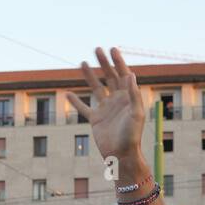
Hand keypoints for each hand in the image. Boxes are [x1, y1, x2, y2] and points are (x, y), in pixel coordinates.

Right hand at [68, 47, 145, 162]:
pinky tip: (68, 94)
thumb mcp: (136, 113)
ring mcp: (106, 110)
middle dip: (104, 63)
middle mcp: (117, 101)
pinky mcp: (96, 120)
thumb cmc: (132, 136)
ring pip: (96, 89)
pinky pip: (84, 109)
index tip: (112, 49)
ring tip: (83, 63)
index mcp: (128, 98)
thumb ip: (133, 94)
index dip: (118, 62)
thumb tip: (131, 74)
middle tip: (97, 49)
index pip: (123, 75)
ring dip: (90, 76)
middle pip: (110, 77)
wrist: (122, 155)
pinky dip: (76, 102)